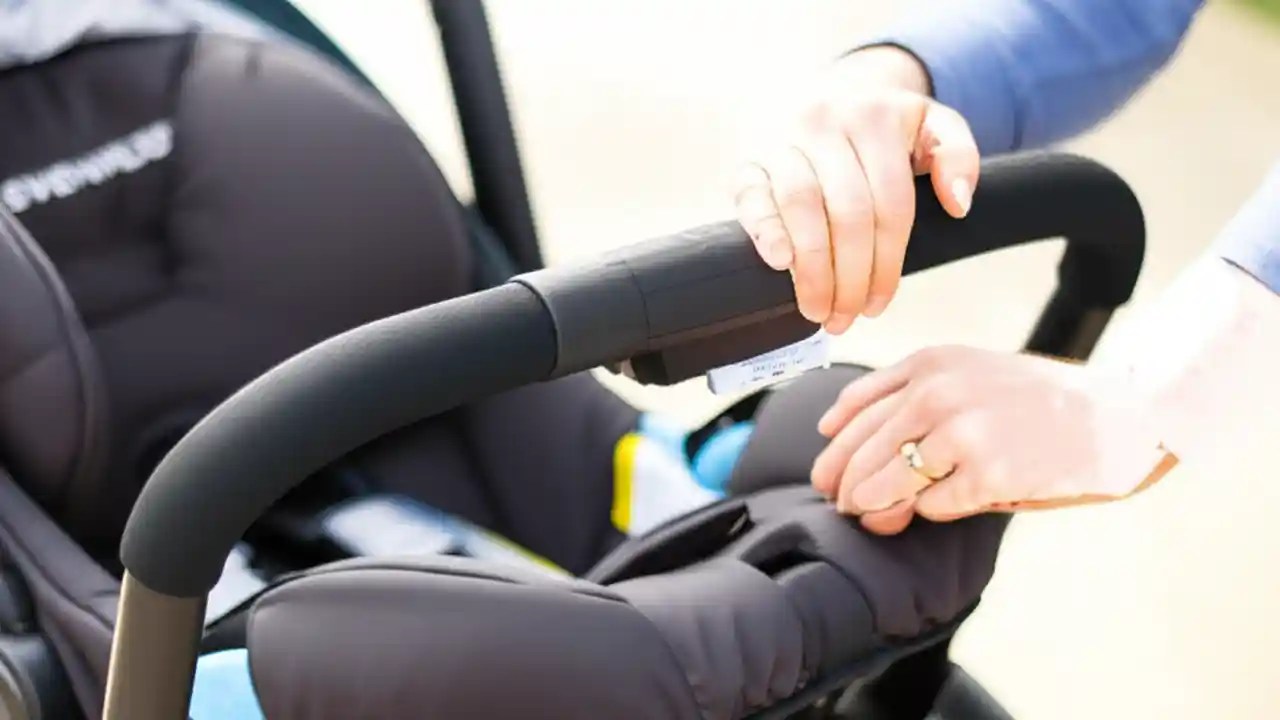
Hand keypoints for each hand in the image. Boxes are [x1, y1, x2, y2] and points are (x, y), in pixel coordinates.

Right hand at [733, 46, 979, 334]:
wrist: (813, 91)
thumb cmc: (874, 123)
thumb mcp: (927, 123)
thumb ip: (957, 154)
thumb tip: (958, 204)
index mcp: (876, 118)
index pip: (890, 205)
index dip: (886, 265)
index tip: (878, 305)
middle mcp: (827, 122)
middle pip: (848, 213)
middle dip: (850, 277)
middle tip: (846, 318)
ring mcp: (783, 139)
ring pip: (801, 207)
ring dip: (812, 269)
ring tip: (818, 310)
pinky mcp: (748, 160)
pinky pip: (753, 197)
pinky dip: (766, 230)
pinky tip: (781, 264)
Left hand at [809, 346, 1176, 534]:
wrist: (1116, 416)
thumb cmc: (1033, 399)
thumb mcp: (966, 371)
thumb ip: (904, 396)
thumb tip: (834, 437)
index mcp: (930, 363)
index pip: (854, 410)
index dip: (834, 449)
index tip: (825, 473)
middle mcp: (939, 392)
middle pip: (862, 452)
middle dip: (845, 485)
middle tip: (843, 504)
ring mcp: (963, 434)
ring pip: (886, 483)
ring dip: (875, 506)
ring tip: (875, 515)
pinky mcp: (988, 475)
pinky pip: (931, 505)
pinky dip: (929, 511)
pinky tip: (943, 504)